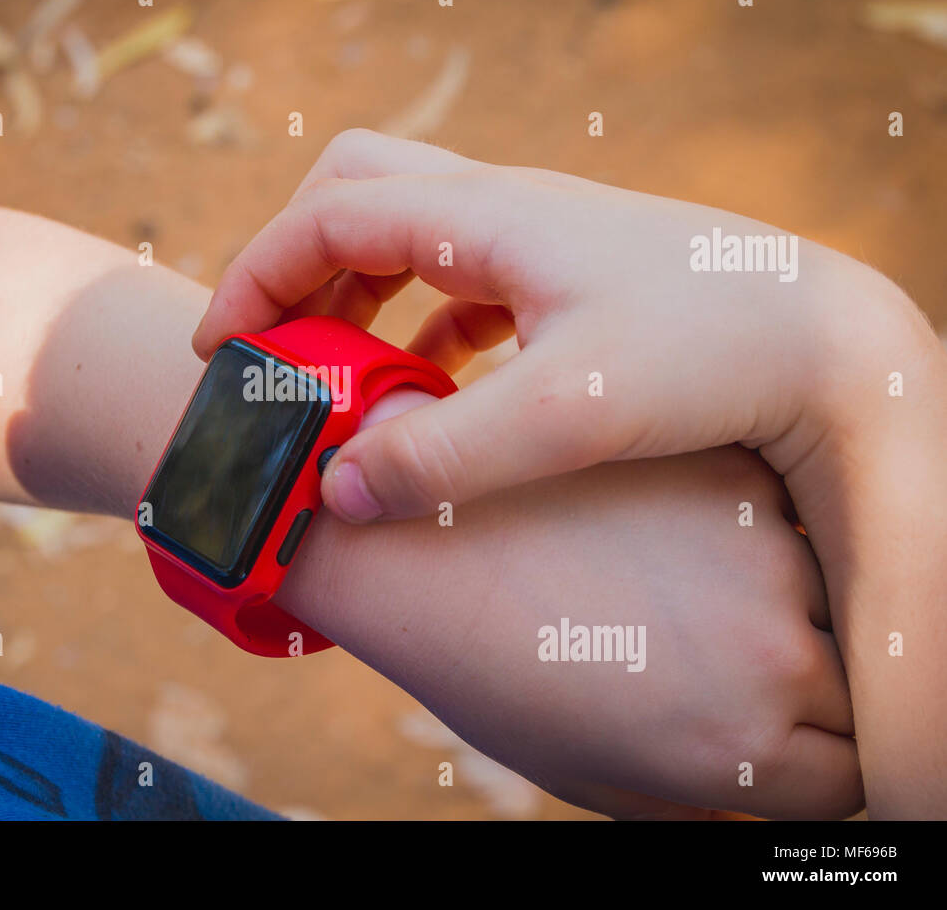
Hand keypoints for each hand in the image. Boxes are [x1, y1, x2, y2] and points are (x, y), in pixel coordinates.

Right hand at [193, 129, 941, 530]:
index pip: (326, 217)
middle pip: (356, 191)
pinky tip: (432, 383)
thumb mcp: (564, 412)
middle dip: (297, 264)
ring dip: (356, 293)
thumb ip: (441, 455)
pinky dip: (418, 319)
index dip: (255, 279)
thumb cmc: (705, 355)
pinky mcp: (567, 271)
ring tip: (339, 374)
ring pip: (407, 232)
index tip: (222, 354)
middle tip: (277, 348)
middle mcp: (502, 207)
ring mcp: (536, 234)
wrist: (826, 340)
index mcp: (482, 217)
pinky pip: (460, 274)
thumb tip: (334, 490)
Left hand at [279, 391, 861, 818]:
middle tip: (729, 659)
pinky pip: (786, 513)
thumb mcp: (583, 773)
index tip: (764, 733)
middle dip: (808, 686)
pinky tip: (679, 525)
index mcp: (735, 749)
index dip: (805, 760)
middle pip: (855, 688)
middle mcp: (772, 653)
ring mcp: (761, 550)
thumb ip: (688, 796)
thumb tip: (746, 794)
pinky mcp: (733, 474)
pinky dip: (755, 525)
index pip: (848, 779)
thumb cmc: (485, 670)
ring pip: (832, 590)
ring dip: (788, 598)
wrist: (414, 542)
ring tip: (697, 586)